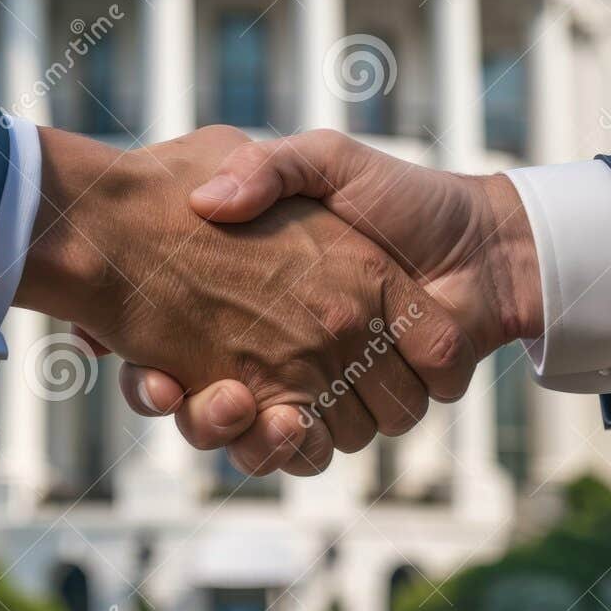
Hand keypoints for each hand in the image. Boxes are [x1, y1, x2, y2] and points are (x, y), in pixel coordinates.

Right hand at [116, 130, 543, 466]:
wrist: (484, 244)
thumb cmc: (403, 197)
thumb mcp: (325, 162)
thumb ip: (268, 166)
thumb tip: (207, 200)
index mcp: (255, 295)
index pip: (174, 340)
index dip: (146, 357)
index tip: (127, 352)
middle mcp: (276, 348)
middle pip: (204, 404)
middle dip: (185, 408)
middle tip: (172, 391)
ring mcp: (315, 385)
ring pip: (250, 436)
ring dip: (232, 432)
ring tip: (231, 403)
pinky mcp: (356, 411)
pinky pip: (308, 449)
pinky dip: (289, 447)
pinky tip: (284, 422)